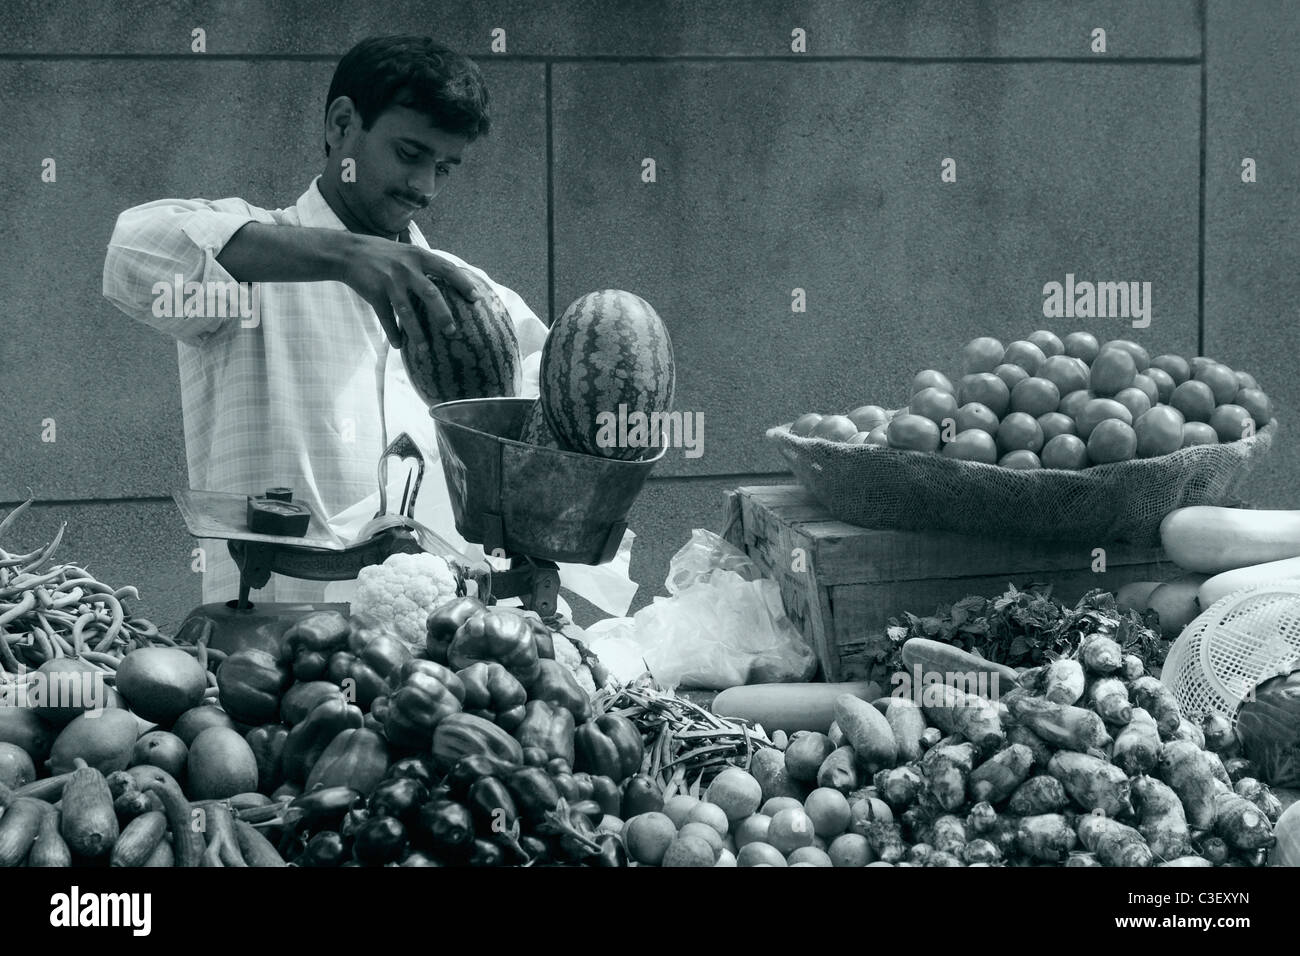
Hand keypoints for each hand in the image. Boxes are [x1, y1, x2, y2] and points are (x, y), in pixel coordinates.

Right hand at [341, 236, 479, 347]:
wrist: (349, 253)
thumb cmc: (384, 254)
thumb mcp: (408, 252)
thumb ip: (427, 265)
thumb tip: (455, 279)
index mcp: (418, 256)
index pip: (446, 269)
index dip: (463, 283)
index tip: (477, 298)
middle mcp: (406, 268)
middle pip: (430, 294)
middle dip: (443, 315)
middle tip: (452, 332)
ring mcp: (390, 281)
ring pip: (407, 311)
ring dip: (416, 332)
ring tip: (425, 348)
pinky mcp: (374, 293)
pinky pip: (386, 318)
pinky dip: (392, 332)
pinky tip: (399, 346)